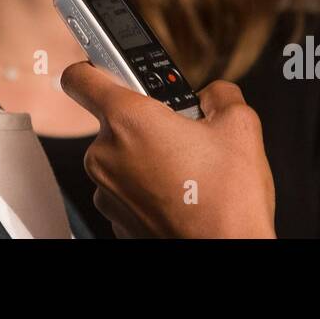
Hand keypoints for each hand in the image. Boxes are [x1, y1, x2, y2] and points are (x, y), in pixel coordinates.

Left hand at [60, 61, 275, 237]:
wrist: (227, 252)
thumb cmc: (228, 200)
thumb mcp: (240, 125)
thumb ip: (219, 93)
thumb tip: (213, 95)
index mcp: (128, 120)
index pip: (80, 77)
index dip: (91, 66)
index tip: (103, 66)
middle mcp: (106, 154)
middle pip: (112, 121)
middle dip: (144, 122)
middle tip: (180, 134)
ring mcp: (106, 191)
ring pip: (120, 158)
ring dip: (145, 158)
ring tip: (186, 171)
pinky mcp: (114, 220)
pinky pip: (125, 190)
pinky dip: (146, 188)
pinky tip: (178, 194)